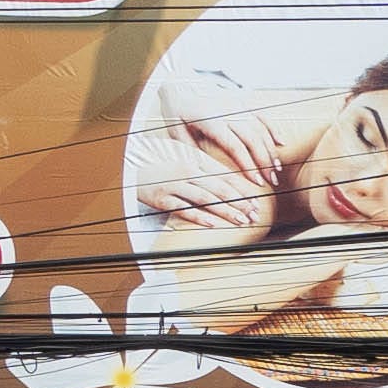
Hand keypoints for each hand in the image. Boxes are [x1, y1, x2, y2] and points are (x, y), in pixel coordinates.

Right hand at [132, 115, 282, 248]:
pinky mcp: (161, 198)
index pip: (224, 174)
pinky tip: (213, 224)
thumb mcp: (184, 163)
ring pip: (204, 198)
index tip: (257, 199)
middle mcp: (186, 172)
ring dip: (225, 210)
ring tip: (241, 220)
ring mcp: (174, 186)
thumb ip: (206, 171)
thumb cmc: (162, 169)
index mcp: (194, 162)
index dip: (242, 187)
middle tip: (254, 213)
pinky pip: (183, 208)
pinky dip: (199, 216)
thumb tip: (231, 183)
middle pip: (218, 187)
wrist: (130, 170)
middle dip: (239, 201)